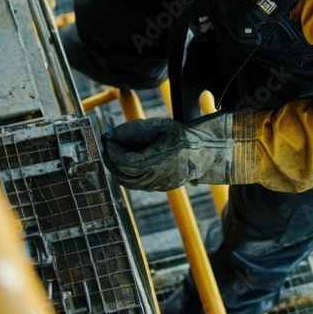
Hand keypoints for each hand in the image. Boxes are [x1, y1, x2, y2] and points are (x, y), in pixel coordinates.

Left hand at [101, 113, 254, 191]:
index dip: (112, 151)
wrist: (205, 152)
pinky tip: (127, 158)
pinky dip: (126, 173)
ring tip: (115, 150)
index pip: (125, 162)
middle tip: (107, 144)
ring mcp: (158, 185)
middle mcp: (156, 177)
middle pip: (122, 174)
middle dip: (111, 159)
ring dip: (117, 167)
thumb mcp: (161, 126)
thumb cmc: (183, 136)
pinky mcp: (159, 188)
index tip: (108, 138)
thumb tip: (114, 135)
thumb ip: (137, 130)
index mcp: (158, 161)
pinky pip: (136, 184)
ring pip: (127, 182)